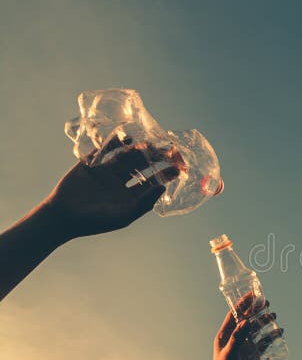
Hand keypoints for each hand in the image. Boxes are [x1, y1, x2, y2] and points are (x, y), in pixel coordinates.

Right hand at [43, 138, 178, 238]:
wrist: (63, 216)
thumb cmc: (96, 221)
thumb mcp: (124, 214)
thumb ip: (144, 201)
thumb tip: (163, 187)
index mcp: (131, 195)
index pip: (153, 181)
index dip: (166, 173)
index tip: (180, 166)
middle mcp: (121, 182)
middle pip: (142, 165)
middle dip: (154, 157)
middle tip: (168, 149)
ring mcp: (107, 171)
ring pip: (126, 156)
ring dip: (138, 149)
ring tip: (149, 144)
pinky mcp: (92, 163)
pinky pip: (105, 150)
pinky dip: (115, 143)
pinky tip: (126, 138)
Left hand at [210, 293, 269, 359]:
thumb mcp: (229, 355)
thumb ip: (237, 338)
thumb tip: (246, 321)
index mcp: (226, 335)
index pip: (235, 314)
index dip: (244, 303)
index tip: (254, 294)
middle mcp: (236, 338)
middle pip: (248, 319)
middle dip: (257, 310)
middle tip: (267, 302)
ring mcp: (245, 346)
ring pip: (257, 329)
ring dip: (265, 322)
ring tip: (274, 316)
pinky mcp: (252, 355)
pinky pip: (264, 343)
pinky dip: (271, 337)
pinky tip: (279, 333)